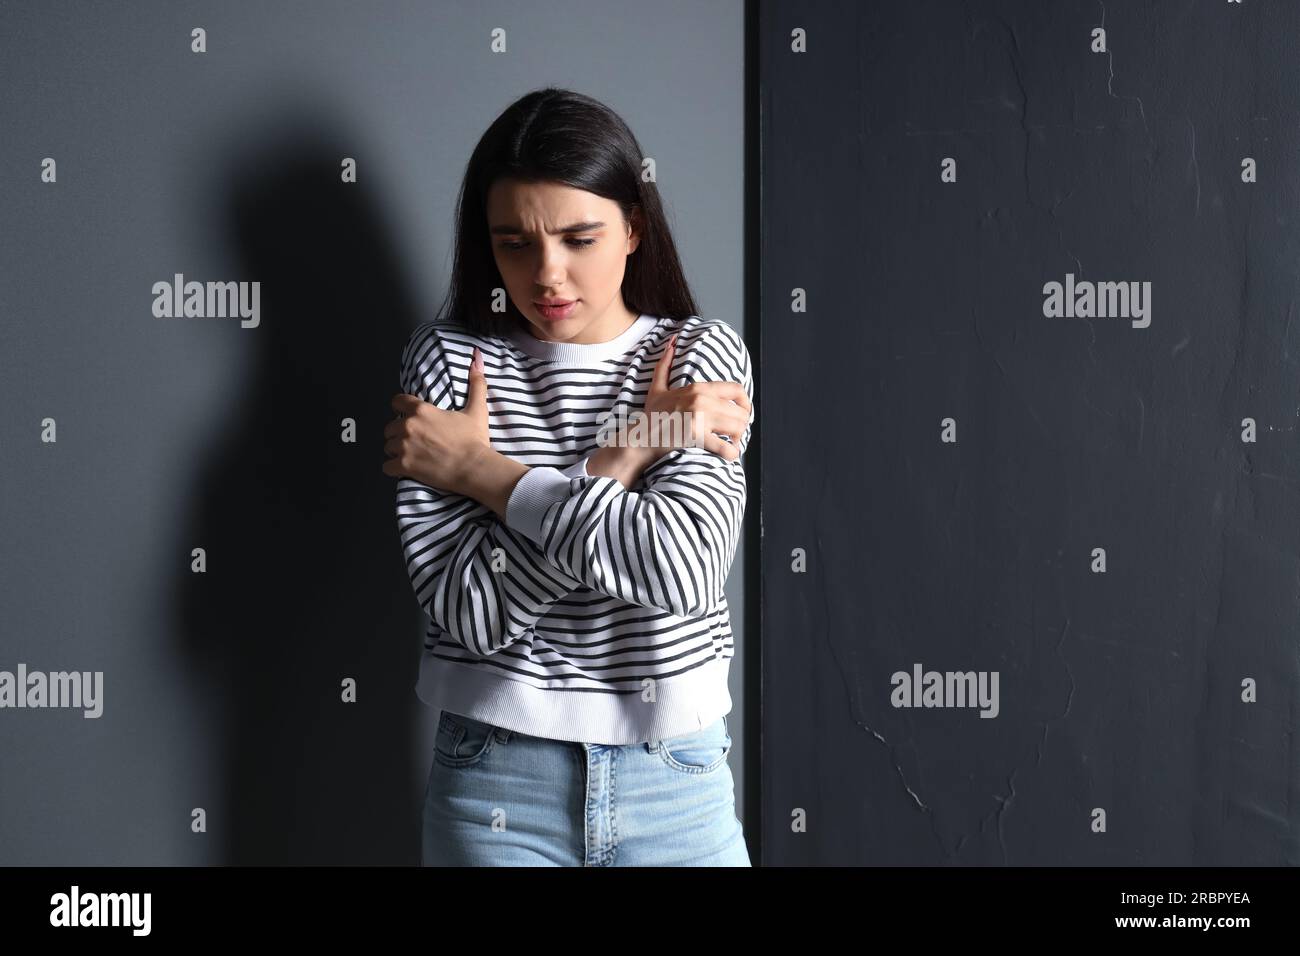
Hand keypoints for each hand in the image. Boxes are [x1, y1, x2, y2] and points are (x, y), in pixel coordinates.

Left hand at [383, 346, 490, 494]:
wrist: (474, 468)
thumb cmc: (474, 439)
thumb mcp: (477, 409)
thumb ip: (476, 384)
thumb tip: (477, 359)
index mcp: (421, 410)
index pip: (396, 402)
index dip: (400, 408)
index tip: (405, 414)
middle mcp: (408, 426)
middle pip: (389, 427)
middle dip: (398, 433)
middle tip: (413, 440)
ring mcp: (404, 447)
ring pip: (388, 446)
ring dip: (396, 450)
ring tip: (410, 454)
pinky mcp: (404, 466)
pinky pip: (387, 467)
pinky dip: (394, 468)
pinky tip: (404, 468)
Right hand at [634, 333, 752, 461]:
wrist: (639, 438)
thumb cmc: (650, 416)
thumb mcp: (657, 387)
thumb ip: (665, 364)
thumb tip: (671, 342)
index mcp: (698, 388)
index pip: (736, 390)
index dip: (746, 403)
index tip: (743, 412)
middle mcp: (701, 400)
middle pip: (740, 411)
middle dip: (742, 424)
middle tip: (736, 433)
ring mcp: (699, 418)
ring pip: (737, 427)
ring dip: (738, 438)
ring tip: (732, 443)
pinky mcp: (696, 436)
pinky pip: (725, 447)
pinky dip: (731, 453)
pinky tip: (729, 454)